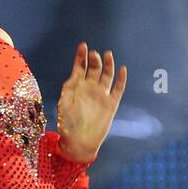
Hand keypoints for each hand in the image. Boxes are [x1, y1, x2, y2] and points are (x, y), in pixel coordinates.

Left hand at [56, 42, 126, 162]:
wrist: (79, 143)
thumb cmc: (68, 125)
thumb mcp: (64, 104)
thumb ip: (69, 89)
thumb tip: (74, 76)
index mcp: (77, 87)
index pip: (80, 67)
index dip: (81, 56)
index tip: (83, 46)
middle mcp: (90, 89)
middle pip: (94, 69)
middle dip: (94, 60)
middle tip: (94, 55)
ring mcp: (101, 95)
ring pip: (106, 75)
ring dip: (107, 65)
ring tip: (107, 54)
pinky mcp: (111, 104)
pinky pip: (118, 89)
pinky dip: (121, 79)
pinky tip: (123, 69)